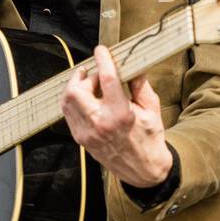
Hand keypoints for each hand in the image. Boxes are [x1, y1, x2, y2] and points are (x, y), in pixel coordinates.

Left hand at [59, 45, 172, 188]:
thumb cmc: (149, 138)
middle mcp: (100, 124)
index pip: (106, 79)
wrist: (143, 170)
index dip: (102, 60)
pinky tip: (86, 99)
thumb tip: (133, 66)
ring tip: (89, 85)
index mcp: (121, 115)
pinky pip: (68, 114)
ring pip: (67, 101)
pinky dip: (74, 101)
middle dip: (84, 77)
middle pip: (76, 90)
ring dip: (76, 88)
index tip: (101, 50)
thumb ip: (140, 85)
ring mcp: (87, 133)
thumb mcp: (152, 109)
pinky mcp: (81, 139)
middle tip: (95, 75)